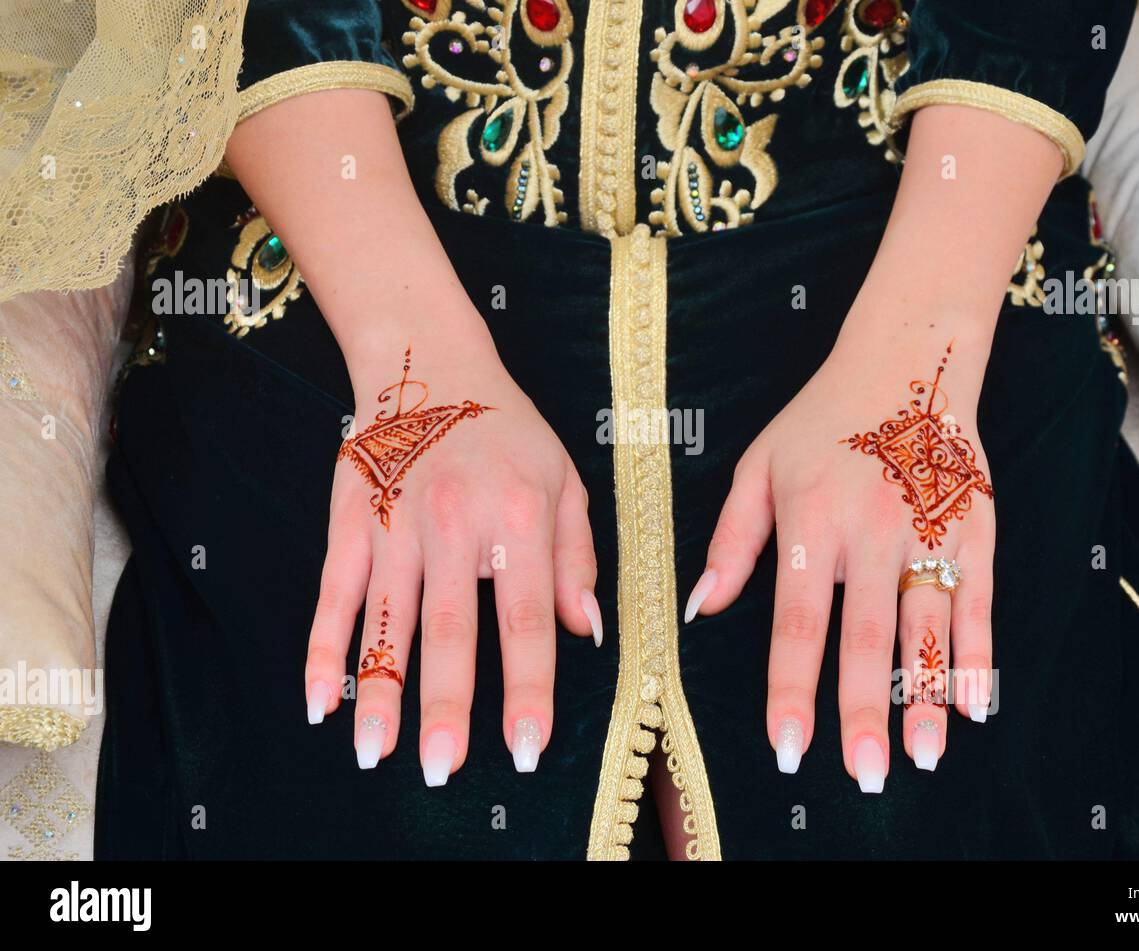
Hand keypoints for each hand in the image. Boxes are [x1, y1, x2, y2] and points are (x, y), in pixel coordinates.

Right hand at [303, 329, 600, 783]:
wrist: (429, 362)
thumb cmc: (508, 431)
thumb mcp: (564, 480)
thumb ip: (577, 558)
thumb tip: (588, 631)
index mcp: (519, 516)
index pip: (528, 620)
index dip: (528, 689)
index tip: (524, 748)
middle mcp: (455, 523)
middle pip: (450, 629)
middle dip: (445, 706)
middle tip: (440, 770)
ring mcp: (396, 523)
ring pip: (385, 619)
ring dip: (379, 692)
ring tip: (375, 755)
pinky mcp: (351, 521)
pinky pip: (333, 594)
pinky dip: (322, 650)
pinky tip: (318, 700)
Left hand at [686, 325, 995, 789]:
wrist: (905, 363)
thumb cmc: (819, 421)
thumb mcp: (757, 468)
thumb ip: (730, 540)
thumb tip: (699, 610)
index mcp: (811, 520)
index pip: (797, 619)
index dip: (791, 687)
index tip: (788, 748)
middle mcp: (869, 531)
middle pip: (866, 634)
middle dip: (864, 709)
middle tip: (864, 775)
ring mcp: (928, 529)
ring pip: (927, 625)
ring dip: (926, 696)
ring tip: (924, 758)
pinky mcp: (975, 526)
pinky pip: (977, 601)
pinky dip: (977, 654)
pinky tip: (975, 705)